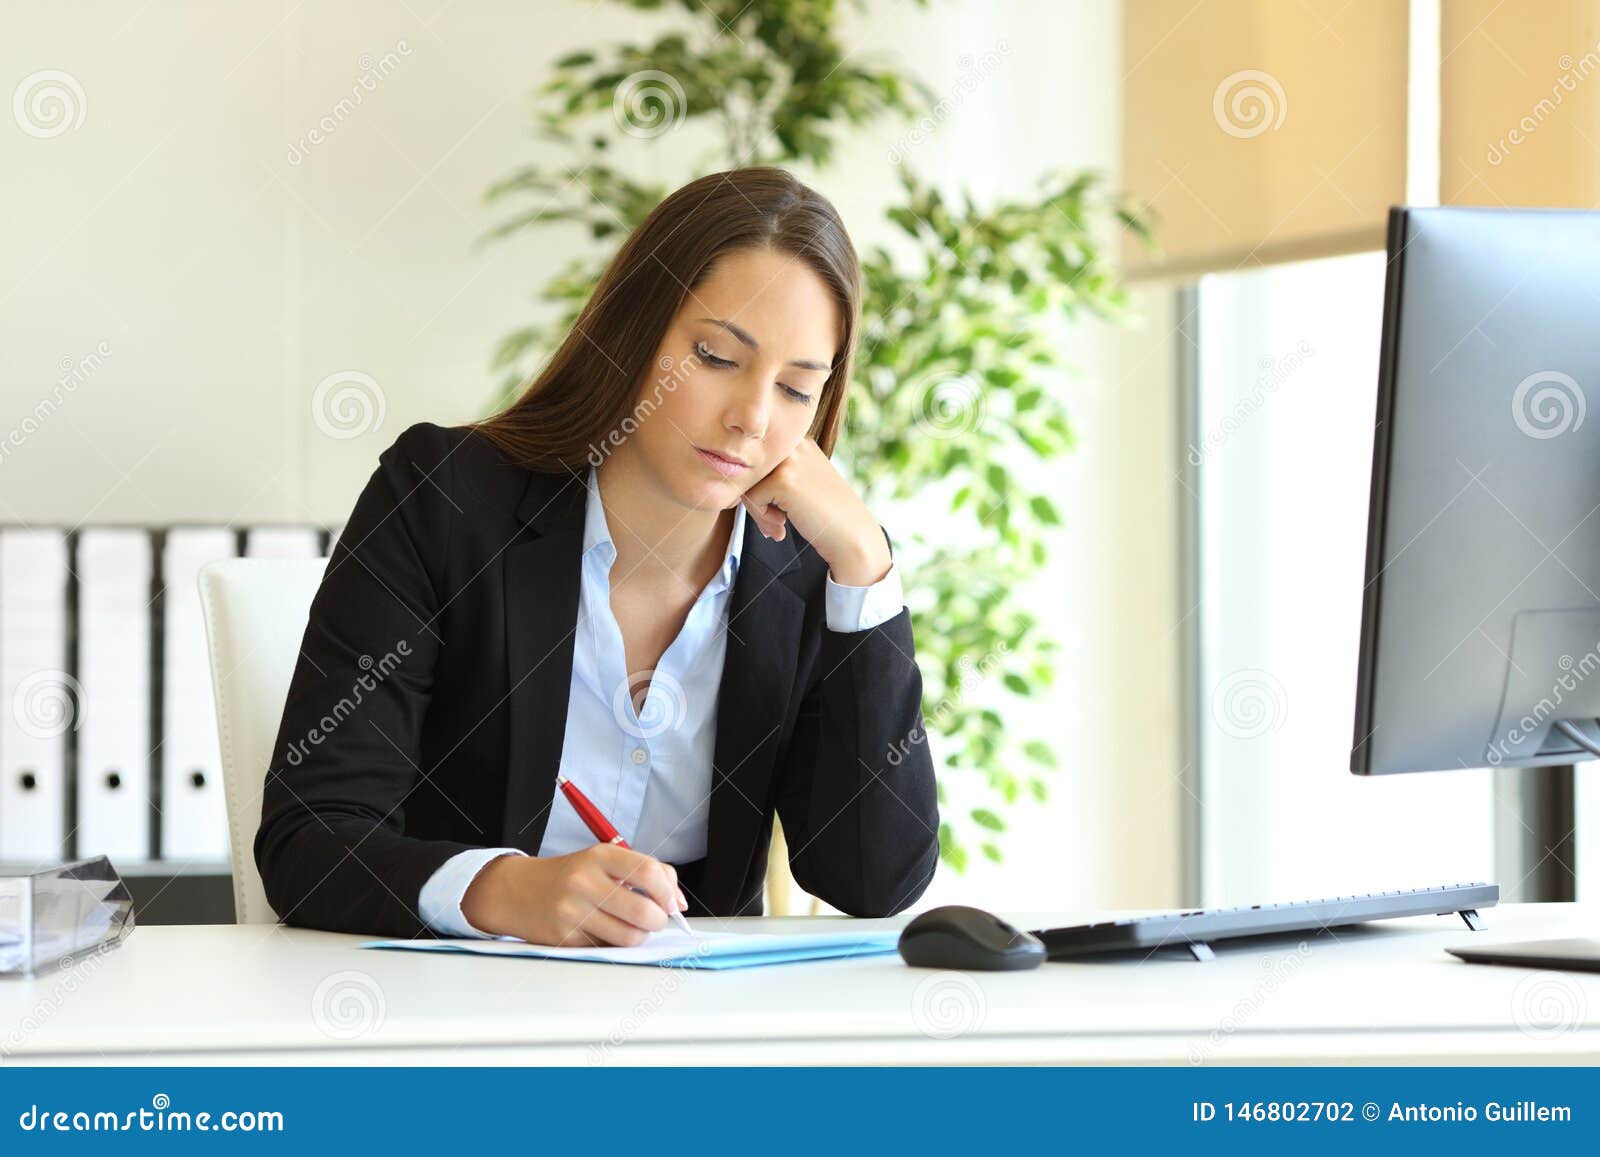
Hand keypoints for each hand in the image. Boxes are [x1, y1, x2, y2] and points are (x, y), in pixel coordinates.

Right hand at [460, 844, 687, 946]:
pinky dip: (615, 943)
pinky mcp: (565, 938)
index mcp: (599, 855)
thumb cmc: (572, 875)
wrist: (519, 891)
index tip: (672, 903)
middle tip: (655, 919)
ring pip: (629, 937)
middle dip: (658, 921)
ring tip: (631, 926)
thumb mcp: (605, 860)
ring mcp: (572, 911)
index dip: (668, 892)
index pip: (648, 872)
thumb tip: (678, 903)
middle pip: (643, 911)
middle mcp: (584, 881)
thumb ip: (647, 873)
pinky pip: (607, 948)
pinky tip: (605, 931)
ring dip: (639, 936)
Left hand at [740, 437, 891, 585]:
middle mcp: (793, 443)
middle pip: (749, 467)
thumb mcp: (802, 482)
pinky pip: (751, 498)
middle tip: (772, 522)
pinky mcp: (782, 479)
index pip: (759, 458)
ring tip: (776, 526)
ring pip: (747, 482)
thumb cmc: (825, 514)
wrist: (851, 535)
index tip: (773, 511)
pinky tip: (781, 527)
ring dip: (756, 510)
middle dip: (755, 498)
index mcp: (799, 440)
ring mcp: (789, 460)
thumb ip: (775, 474)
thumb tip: (732, 477)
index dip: (760, 486)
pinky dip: (761, 517)